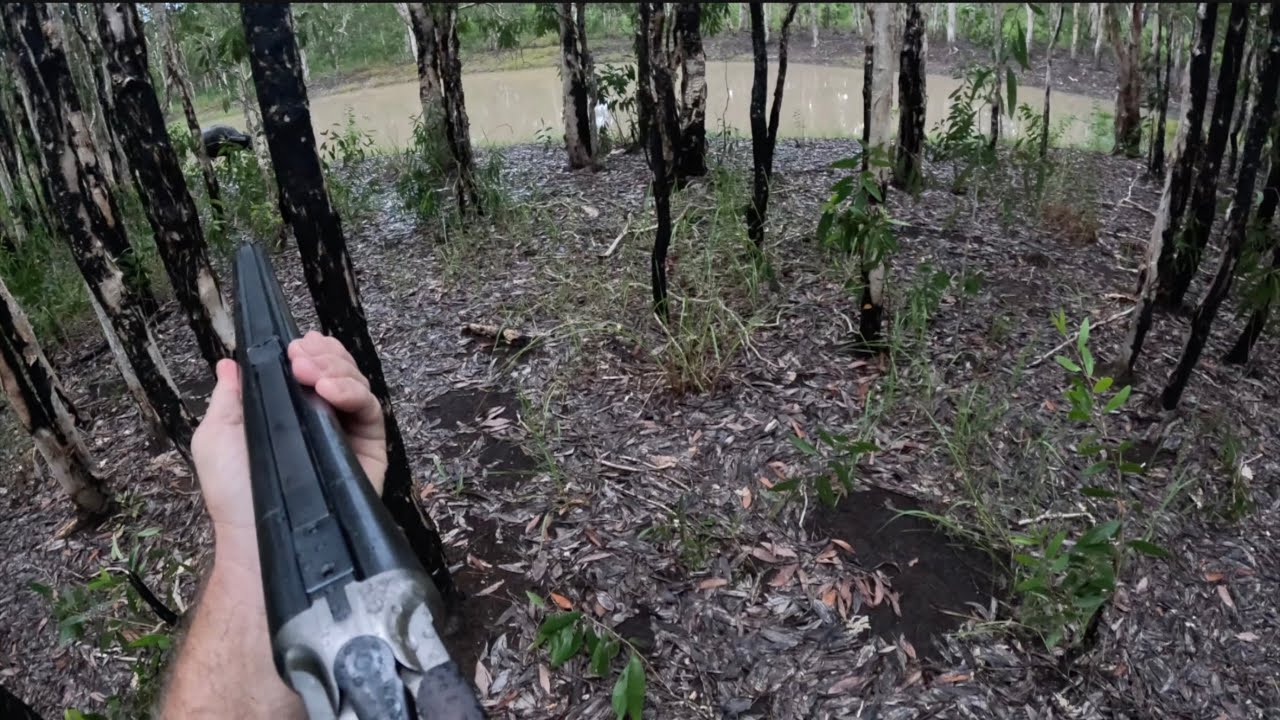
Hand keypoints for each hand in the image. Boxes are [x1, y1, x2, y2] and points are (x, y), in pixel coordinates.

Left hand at [191, 331, 386, 568]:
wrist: (257, 535)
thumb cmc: (233, 492)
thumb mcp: (217, 437)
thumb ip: (229, 398)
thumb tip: (230, 364)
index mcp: (290, 412)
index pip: (311, 370)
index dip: (309, 350)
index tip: (294, 344)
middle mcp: (323, 419)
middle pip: (339, 369)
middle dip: (323, 354)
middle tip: (301, 356)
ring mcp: (348, 433)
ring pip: (358, 383)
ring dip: (337, 368)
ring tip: (311, 373)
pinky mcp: (370, 450)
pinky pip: (371, 410)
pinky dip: (353, 392)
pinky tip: (329, 392)